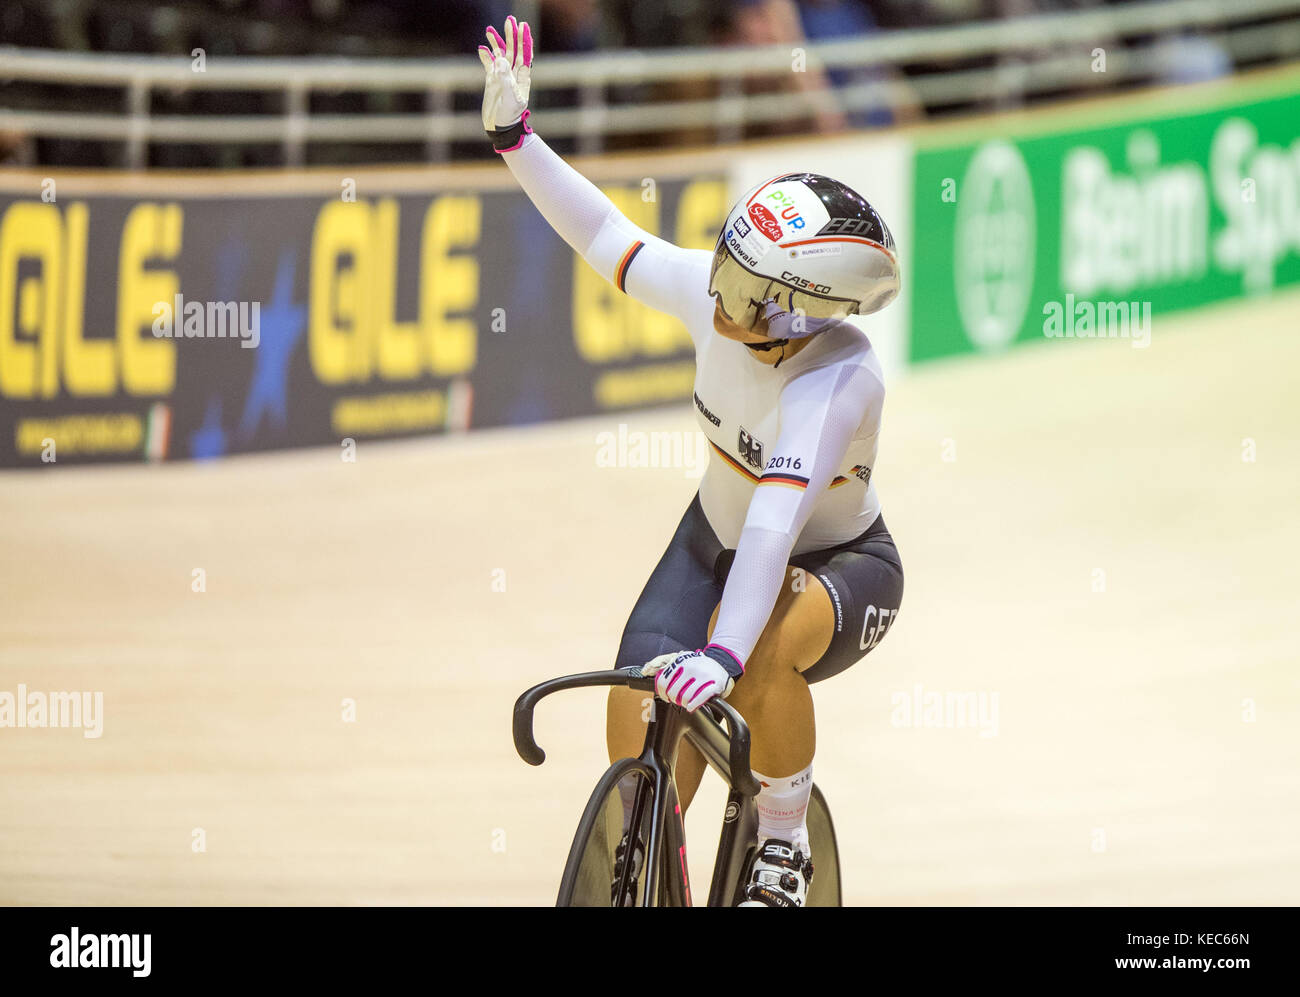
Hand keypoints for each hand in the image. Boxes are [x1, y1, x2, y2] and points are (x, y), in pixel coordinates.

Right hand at [478, 15, 532, 134]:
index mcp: (522, 77)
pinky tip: (482, 48)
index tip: (523, 26)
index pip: (525, 54)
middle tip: (509, 21)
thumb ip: (506, 78)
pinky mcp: (491, 81)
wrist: (500, 127)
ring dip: (496, 42)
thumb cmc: (510, 115)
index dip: (524, 40)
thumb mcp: (511, 97)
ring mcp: (502, 77)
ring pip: (500, 55)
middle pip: (513, 50)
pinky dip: (485, 56)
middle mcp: (513, 74)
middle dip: (511, 36)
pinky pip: (488, 65)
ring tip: (490, 30)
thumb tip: (500, 59)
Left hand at [644, 650, 735, 712]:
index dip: (661, 692)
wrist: (722, 664)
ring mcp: (704, 675)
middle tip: (677, 700)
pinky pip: (700, 698)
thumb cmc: (698, 664)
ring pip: (686, 697)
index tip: (665, 696)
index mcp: (681, 661)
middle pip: (673, 692)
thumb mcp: (680, 659)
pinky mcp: (715, 684)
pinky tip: (691, 706)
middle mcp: (691, 667)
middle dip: (674, 699)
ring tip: (686, 702)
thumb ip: (661, 663)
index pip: (663, 681)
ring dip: (684, 703)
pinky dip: (693, 705)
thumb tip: (645, 670)